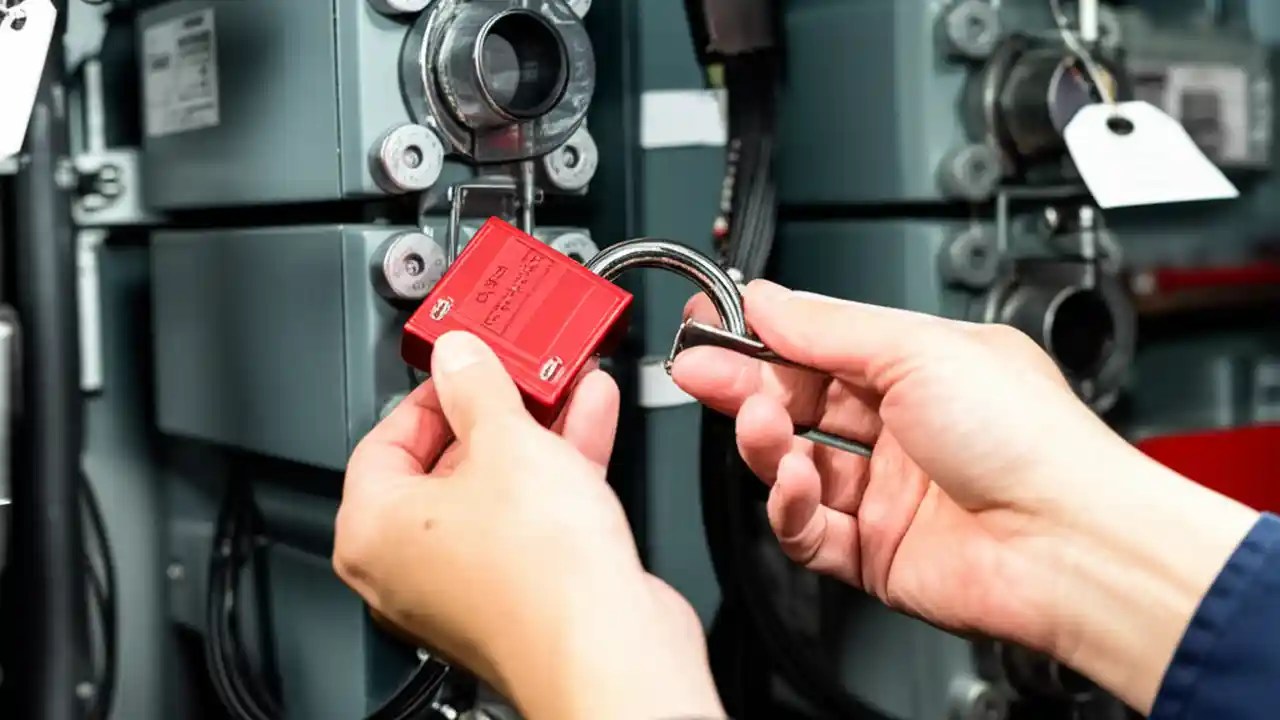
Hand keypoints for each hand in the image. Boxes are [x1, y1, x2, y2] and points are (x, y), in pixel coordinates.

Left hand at [334, 331, 722, 719]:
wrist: (609, 648)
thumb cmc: (539, 577)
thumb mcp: (507, 442)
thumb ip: (477, 387)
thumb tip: (459, 360)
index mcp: (372, 533)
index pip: (381, 441)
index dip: (428, 393)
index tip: (463, 364)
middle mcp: (411, 568)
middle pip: (445, 465)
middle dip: (494, 410)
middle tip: (517, 372)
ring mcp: (469, 584)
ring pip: (498, 488)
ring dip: (536, 432)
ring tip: (563, 384)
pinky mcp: (524, 592)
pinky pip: (533, 516)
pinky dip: (558, 469)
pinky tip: (588, 421)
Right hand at [672, 280, 1257, 711]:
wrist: (1071, 544)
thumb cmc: (1031, 441)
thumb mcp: (918, 348)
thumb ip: (826, 326)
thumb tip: (764, 298)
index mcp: (924, 368)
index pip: (820, 344)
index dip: (762, 333)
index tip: (712, 319)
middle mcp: (905, 429)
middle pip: (799, 401)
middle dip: (745, 383)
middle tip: (697, 368)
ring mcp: (889, 494)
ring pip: (796, 464)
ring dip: (768, 443)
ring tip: (760, 424)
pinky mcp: (876, 552)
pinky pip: (808, 530)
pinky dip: (791, 507)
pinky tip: (798, 484)